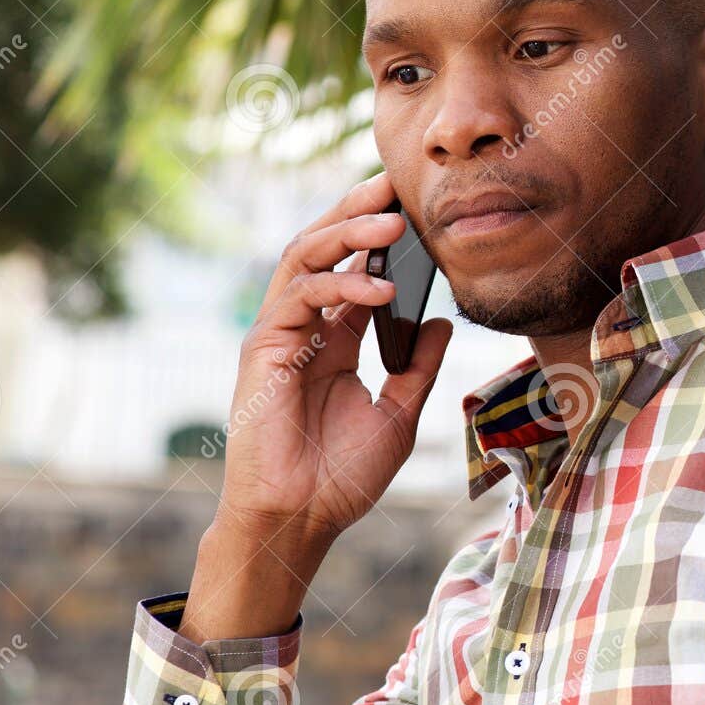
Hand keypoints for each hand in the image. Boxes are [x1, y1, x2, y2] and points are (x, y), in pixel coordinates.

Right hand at [220, 170, 452, 542]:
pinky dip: (340, 285)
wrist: (302, 518)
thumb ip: (418, 366)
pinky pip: (299, 298)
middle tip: (395, 185)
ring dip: (347, 234)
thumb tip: (442, 320)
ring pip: (304, 258)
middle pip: (324, 249)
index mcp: (335, 339)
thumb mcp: (400, 413)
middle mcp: (305, 328)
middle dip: (357, 213)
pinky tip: (381, 289)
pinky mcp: (262, 349)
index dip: (379, 235)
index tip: (414, 205)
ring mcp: (280, 335)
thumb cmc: (343, 475)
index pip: (355, 268)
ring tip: (391, 223)